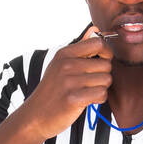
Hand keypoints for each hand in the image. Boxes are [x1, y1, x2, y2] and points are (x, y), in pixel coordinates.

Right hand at [24, 22, 112, 140]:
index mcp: (65, 53)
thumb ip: (80, 47)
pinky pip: (101, 94)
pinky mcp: (73, 98)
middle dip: (103, 76)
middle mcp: (67, 64)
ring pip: (106, 80)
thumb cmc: (52, 90)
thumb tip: (95, 28)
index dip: (107, 53)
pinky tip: (88, 101)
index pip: (98, 43)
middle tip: (91, 83)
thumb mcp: (60, 64)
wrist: (35, 115)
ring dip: (101, 89)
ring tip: (88, 92)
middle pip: (106, 65)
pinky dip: (98, 99)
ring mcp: (70, 81)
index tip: (101, 62)